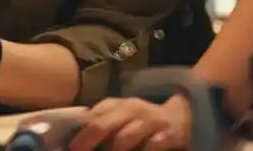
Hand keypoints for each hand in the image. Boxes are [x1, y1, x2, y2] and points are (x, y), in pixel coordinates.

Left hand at [66, 94, 190, 150]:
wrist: (184, 114)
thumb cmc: (143, 120)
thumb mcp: (122, 115)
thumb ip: (101, 121)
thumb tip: (74, 139)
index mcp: (116, 105)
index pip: (91, 116)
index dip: (78, 133)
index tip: (68, 147)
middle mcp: (131, 109)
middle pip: (102, 125)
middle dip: (87, 142)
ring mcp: (149, 122)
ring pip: (123, 139)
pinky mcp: (168, 135)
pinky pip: (150, 147)